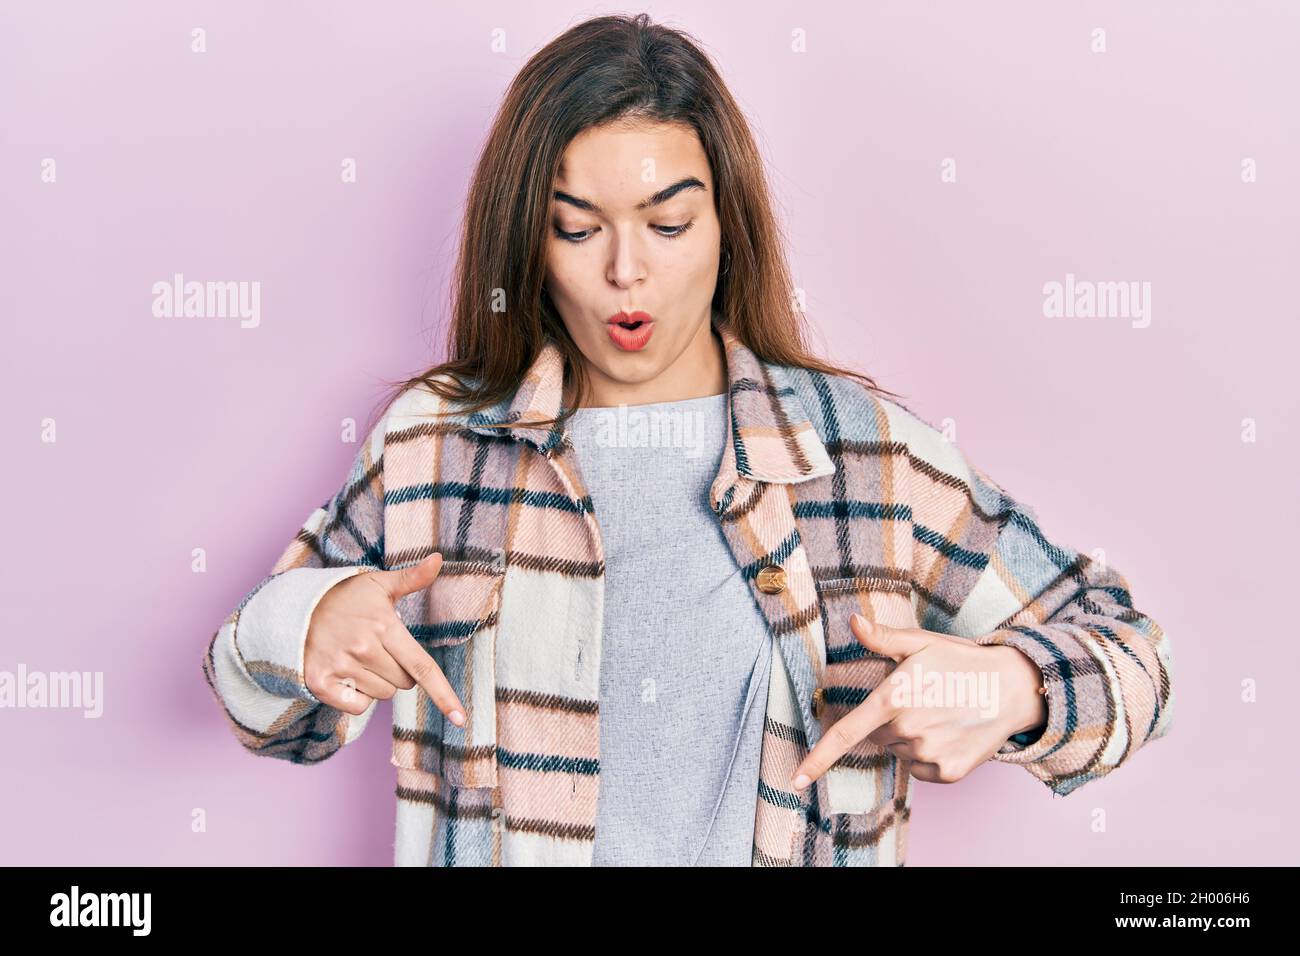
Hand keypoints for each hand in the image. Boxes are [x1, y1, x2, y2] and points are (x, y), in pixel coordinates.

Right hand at [303, 552, 465, 724]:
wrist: (294, 608)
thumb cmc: (344, 597)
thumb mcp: (378, 584)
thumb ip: (411, 578)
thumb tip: (438, 559)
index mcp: (384, 626)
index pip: (421, 666)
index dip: (443, 694)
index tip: (459, 718)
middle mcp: (363, 649)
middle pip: (403, 683)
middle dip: (398, 670)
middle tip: (379, 649)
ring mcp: (341, 667)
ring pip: (382, 695)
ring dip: (377, 682)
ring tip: (359, 658)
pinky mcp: (321, 683)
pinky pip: (357, 707)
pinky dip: (357, 697)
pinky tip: (347, 675)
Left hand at [790, 613, 1045, 789]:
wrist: (1014, 688)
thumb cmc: (962, 661)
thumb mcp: (922, 643)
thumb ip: (883, 639)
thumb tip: (853, 622)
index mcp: (894, 698)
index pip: (846, 734)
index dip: (818, 759)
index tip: (796, 779)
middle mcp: (908, 730)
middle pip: (878, 736)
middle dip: (891, 720)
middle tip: (924, 699)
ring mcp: (929, 755)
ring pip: (900, 752)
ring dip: (911, 737)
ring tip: (942, 713)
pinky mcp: (948, 773)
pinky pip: (922, 768)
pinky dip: (930, 755)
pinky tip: (951, 732)